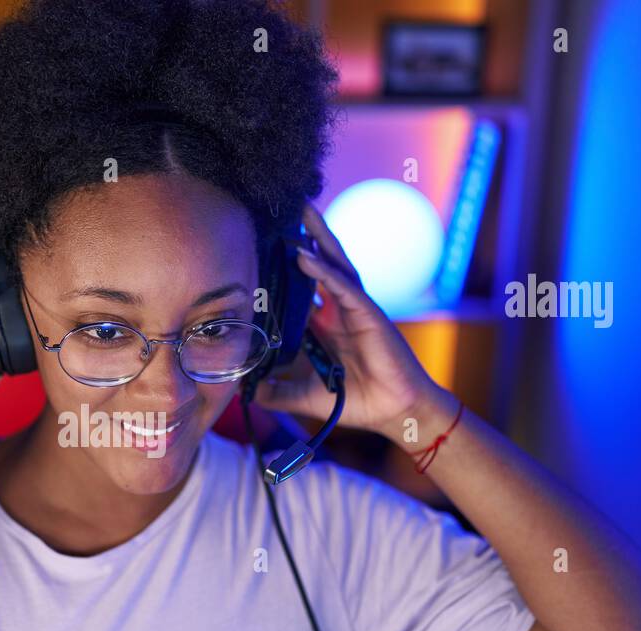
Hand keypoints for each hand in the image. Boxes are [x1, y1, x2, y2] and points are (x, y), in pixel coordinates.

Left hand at [253, 202, 445, 438]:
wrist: (394, 413)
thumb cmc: (356, 400)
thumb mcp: (304, 396)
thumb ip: (276, 392)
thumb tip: (246, 392)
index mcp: (325, 324)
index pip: (303, 286)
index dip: (287, 265)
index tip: (265, 244)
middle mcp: (340, 310)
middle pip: (322, 264)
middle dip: (308, 235)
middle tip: (290, 208)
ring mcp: (356, 309)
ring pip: (336, 264)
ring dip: (319, 238)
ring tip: (302, 214)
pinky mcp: (369, 315)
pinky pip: (344, 287)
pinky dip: (325, 271)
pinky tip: (307, 255)